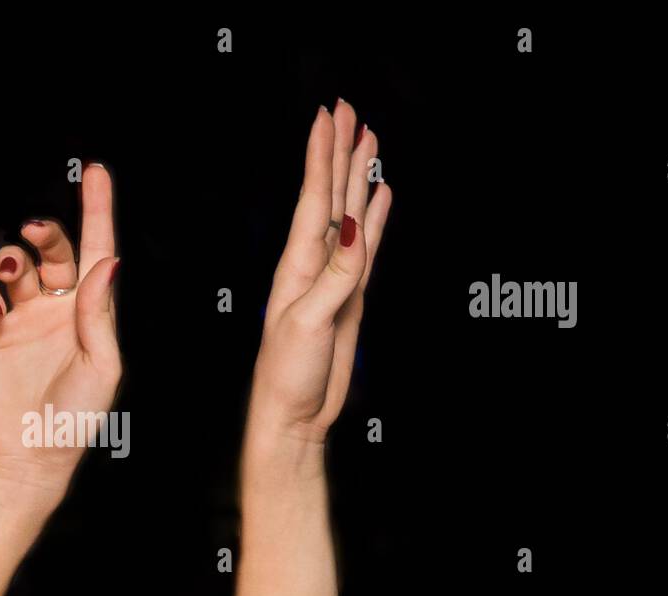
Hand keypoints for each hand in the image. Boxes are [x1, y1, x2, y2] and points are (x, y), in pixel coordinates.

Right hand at [0, 164, 121, 500]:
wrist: (31, 457)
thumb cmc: (77, 417)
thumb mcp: (102, 365)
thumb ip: (99, 313)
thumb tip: (107, 263)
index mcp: (90, 313)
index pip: (95, 252)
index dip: (97, 211)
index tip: (96, 173)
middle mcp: (57, 309)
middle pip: (53, 251)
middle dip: (45, 233)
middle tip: (34, 231)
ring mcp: (22, 319)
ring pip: (16, 267)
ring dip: (12, 258)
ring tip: (10, 270)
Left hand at [250, 100, 392, 446]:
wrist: (294, 416)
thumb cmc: (288, 375)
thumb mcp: (310, 323)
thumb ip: (336, 276)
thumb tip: (354, 227)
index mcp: (297, 265)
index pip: (313, 198)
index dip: (322, 155)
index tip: (328, 115)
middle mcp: (313, 264)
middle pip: (331, 194)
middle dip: (339, 151)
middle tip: (348, 108)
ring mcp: (333, 278)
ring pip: (349, 214)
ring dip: (358, 177)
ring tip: (368, 140)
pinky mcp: (349, 296)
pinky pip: (365, 246)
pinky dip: (373, 219)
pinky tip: (379, 197)